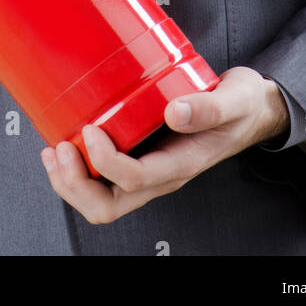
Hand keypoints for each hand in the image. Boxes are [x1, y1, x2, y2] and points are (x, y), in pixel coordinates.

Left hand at [40, 66, 290, 224]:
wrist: (251, 113)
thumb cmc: (241, 107)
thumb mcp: (234, 100)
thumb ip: (207, 107)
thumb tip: (174, 112)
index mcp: (181, 164)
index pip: (135, 178)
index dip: (104, 160)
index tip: (91, 128)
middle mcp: (160, 176)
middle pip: (108, 205)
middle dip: (76, 184)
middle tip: (62, 147)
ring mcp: (149, 172)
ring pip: (101, 200)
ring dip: (70, 182)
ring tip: (54, 150)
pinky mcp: (140, 160)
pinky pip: (102, 181)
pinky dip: (76, 169)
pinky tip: (66, 144)